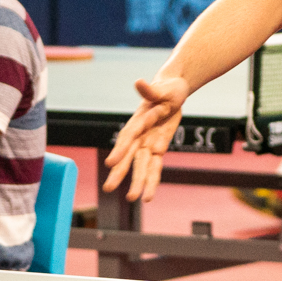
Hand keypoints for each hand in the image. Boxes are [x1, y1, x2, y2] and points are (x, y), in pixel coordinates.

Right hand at [103, 77, 190, 201]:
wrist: (173, 93)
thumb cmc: (166, 89)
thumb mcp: (161, 89)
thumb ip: (149, 90)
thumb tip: (139, 82)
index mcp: (138, 120)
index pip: (128, 136)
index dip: (120, 149)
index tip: (111, 162)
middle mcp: (140, 135)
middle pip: (129, 156)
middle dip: (120, 172)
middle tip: (108, 188)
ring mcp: (148, 144)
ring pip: (141, 166)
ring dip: (137, 182)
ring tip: (132, 198)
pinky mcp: (158, 149)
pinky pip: (156, 168)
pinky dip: (152, 181)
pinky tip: (148, 197)